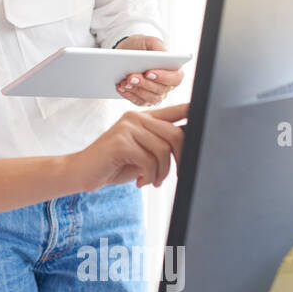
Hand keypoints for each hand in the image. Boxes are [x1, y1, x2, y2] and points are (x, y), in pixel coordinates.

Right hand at [72, 102, 187, 192]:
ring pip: (163, 151)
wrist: (80, 172)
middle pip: (176, 135)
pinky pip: (148, 161)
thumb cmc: (113, 165)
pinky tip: (139, 181)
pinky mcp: (120, 142)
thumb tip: (192, 149)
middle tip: (175, 176)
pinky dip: (149, 177)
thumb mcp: (142, 154)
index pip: (178, 110)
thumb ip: (162, 147)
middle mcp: (136, 117)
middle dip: (181, 161)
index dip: (196, 114)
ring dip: (161, 173)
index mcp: (144, 117)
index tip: (212, 124)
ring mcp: (127, 128)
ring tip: (152, 181)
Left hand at [113, 35, 184, 105]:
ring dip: (136, 90)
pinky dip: (128, 95)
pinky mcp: (144, 99)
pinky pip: (138, 101)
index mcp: (174, 70)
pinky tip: (120, 87)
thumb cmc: (142, 46)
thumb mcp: (149, 41)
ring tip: (124, 82)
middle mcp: (167, 85)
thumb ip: (157, 46)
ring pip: (150, 98)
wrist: (126, 53)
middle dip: (144, 84)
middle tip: (130, 77)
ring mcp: (156, 94)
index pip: (175, 78)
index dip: (164, 77)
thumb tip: (163, 55)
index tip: (149, 73)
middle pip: (160, 90)